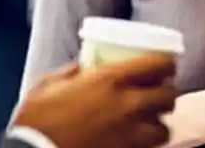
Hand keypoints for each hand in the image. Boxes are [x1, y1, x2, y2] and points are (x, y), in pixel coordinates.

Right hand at [12, 55, 177, 147]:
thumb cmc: (35, 122)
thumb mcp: (47, 86)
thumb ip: (71, 72)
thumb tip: (84, 67)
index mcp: (111, 79)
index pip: (161, 64)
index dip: (167, 64)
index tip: (162, 67)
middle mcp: (128, 105)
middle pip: (170, 96)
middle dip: (165, 95)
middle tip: (155, 96)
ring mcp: (130, 135)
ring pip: (164, 129)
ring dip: (157, 125)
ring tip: (145, 124)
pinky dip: (146, 145)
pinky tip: (133, 142)